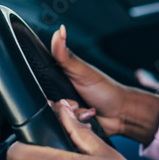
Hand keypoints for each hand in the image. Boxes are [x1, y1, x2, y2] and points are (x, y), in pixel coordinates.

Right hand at [51, 25, 158, 143]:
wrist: (121, 114)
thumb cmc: (106, 90)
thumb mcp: (83, 71)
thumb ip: (66, 54)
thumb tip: (59, 30)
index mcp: (57, 78)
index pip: (37, 81)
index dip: (42, 88)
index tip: (57, 91)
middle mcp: (57, 94)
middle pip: (43, 102)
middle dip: (61, 105)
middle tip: (75, 102)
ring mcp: (62, 111)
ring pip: (51, 117)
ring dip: (69, 115)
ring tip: (84, 110)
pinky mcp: (67, 125)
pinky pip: (60, 128)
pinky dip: (73, 125)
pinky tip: (85, 120)